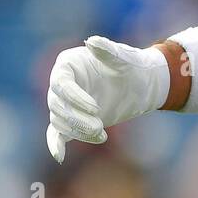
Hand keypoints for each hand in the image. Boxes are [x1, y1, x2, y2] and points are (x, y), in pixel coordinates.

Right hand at [46, 36, 170, 163]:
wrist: (141, 84)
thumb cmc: (132, 66)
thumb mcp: (124, 58)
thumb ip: (108, 51)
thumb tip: (92, 41)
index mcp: (68, 64)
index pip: (61, 83)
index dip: (74, 98)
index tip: (96, 108)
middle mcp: (62, 83)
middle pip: (57, 105)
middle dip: (76, 119)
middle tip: (99, 126)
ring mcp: (65, 102)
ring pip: (60, 121)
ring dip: (77, 131)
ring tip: (100, 134)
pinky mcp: (72, 119)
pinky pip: (57, 132)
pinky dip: (56, 144)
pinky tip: (59, 156)